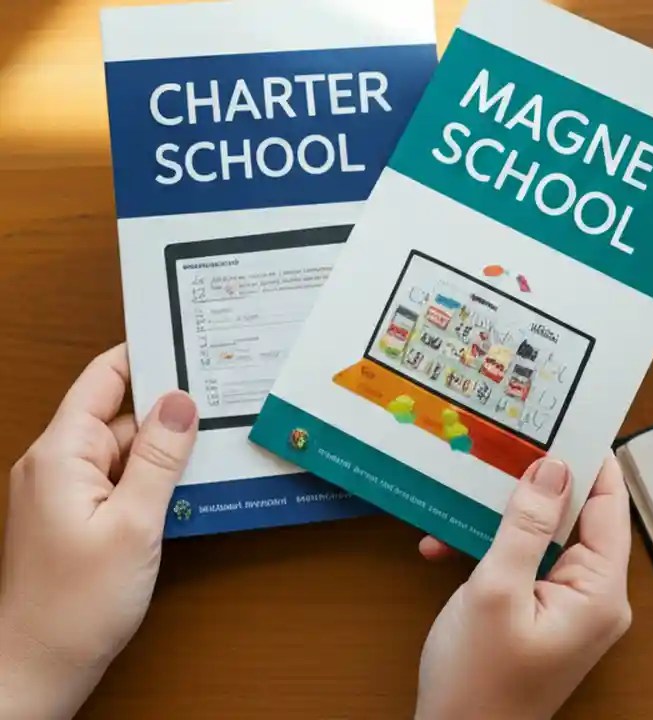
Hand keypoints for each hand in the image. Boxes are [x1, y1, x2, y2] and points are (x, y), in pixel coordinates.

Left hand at [0, 345, 197, 718]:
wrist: (38, 668)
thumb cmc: (74, 606)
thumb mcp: (134, 524)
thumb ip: (161, 459)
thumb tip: (182, 402)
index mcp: (60, 453)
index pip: (103, 379)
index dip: (144, 355)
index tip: (187, 340)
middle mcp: (56, 465)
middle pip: (123, 416)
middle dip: (171, 414)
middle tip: (224, 409)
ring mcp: (64, 492)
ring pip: (128, 452)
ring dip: (167, 457)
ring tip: (212, 460)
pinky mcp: (76, 517)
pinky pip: (122, 482)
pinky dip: (154, 485)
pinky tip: (186, 497)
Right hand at [415, 456, 632, 719]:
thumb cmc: (477, 684)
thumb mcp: (495, 591)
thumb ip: (525, 526)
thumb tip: (553, 468)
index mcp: (600, 591)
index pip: (609, 506)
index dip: (590, 460)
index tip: (567, 416)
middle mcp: (596, 597)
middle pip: (577, 517)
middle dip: (537, 484)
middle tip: (504, 444)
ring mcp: (570, 607)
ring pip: (544, 537)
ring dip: (501, 519)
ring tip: (463, 494)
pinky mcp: (543, 614)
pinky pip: (525, 564)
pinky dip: (490, 551)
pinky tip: (445, 547)